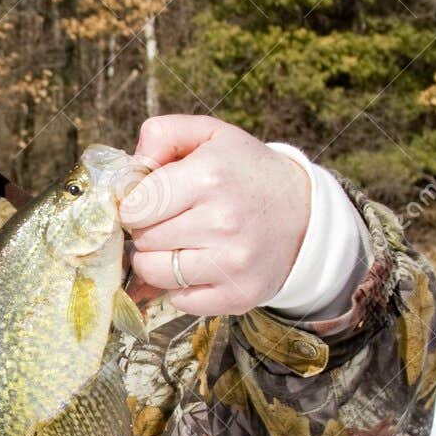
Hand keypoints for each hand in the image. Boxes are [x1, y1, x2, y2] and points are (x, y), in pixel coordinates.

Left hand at [119, 115, 310, 315]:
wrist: (305, 214)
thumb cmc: (246, 172)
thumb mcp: (210, 135)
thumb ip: (162, 134)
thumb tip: (130, 167)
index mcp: (209, 176)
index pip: (136, 206)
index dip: (134, 206)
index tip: (148, 204)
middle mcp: (222, 221)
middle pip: (144, 239)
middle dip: (147, 231)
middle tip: (170, 222)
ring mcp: (232, 263)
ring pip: (154, 273)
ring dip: (157, 261)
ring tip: (178, 245)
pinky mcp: (239, 295)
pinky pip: (180, 300)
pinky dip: (180, 287)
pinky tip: (199, 266)